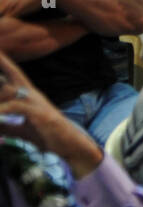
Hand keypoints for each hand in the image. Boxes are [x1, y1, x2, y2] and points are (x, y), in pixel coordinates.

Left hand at [0, 50, 102, 178]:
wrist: (71, 146)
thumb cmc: (48, 136)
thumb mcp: (21, 130)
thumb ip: (4, 125)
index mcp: (28, 95)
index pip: (12, 72)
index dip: (3, 60)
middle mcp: (32, 94)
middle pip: (7, 79)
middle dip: (0, 73)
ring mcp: (36, 103)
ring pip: (7, 92)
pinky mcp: (39, 114)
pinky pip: (15, 107)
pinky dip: (3, 109)